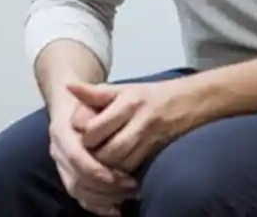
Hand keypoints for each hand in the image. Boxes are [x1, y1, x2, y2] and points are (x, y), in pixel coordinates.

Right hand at [48, 97, 137, 215]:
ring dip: (104, 198)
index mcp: (61, 133)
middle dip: (104, 187)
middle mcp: (57, 152)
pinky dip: (97, 206)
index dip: (95, 169)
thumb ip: (88, 92)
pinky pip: (80, 197)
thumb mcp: (91, 94)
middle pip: (76, 179)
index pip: (74, 157)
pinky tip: (115, 210)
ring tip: (128, 195)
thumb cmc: (87, 102)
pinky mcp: (68, 176)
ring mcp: (61, 166)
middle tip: (131, 187)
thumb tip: (73, 86)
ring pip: (78, 191)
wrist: (71, 109)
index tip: (118, 176)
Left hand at [69, 79, 205, 172]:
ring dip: (106, 166)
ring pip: (122, 161)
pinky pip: (133, 166)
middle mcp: (139, 120)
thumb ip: (94, 92)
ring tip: (97, 162)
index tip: (80, 136)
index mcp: (127, 101)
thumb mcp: (121, 89)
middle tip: (86, 154)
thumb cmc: (149, 95)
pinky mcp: (156, 150)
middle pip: (109, 148)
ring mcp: (149, 137)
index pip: (97, 126)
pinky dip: (120, 170)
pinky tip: (113, 167)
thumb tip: (68, 87)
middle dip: (94, 155)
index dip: (85, 136)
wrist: (187, 101)